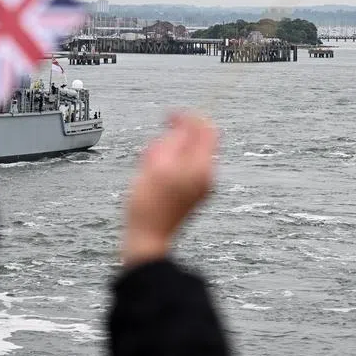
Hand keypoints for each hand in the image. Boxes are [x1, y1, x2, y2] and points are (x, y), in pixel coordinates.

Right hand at [121, 112, 218, 266]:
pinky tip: (152, 176)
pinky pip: (184, 168)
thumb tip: (184, 124)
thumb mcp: (155, 165)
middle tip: (154, 149)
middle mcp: (207, 175)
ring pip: (188, 154)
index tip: (169, 117)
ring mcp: (202, 185)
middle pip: (197, 141)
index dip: (189, 118)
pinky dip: (170, 165)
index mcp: (201, 167)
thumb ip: (174, 141)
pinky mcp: (193, 192)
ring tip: (149, 166)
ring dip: (169, 152)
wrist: (148, 238)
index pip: (207, 129)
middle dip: (174, 139)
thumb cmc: (148, 205)